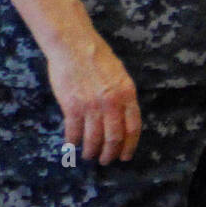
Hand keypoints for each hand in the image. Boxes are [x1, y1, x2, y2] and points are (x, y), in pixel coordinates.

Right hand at [44, 34, 140, 164]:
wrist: (74, 45)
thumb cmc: (98, 57)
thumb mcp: (120, 74)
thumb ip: (123, 95)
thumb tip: (124, 117)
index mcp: (127, 93)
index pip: (133, 127)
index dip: (129, 145)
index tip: (125, 156)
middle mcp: (112, 102)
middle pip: (114, 137)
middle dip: (110, 153)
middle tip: (106, 160)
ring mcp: (92, 106)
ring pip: (94, 139)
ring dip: (91, 151)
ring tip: (89, 155)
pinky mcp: (72, 107)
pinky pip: (74, 132)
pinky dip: (73, 143)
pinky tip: (72, 146)